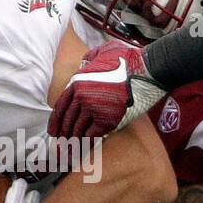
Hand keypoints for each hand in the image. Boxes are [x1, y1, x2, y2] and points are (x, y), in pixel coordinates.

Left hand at [48, 40, 166, 139]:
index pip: (61, 106)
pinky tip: (87, 147)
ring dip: (75, 141)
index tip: (54, 131)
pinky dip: (88, 142)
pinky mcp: (107, 120)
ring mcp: (93, 109)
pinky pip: (91, 135)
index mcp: (78, 81)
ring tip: (72, 150)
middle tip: (62, 145)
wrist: (148, 70)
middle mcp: (82, 96)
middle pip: (68, 120)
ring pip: (78, 130)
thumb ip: (90, 58)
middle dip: (64, 134)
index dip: (56, 121)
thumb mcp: (104, 51)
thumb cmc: (129, 60)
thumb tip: (85, 63)